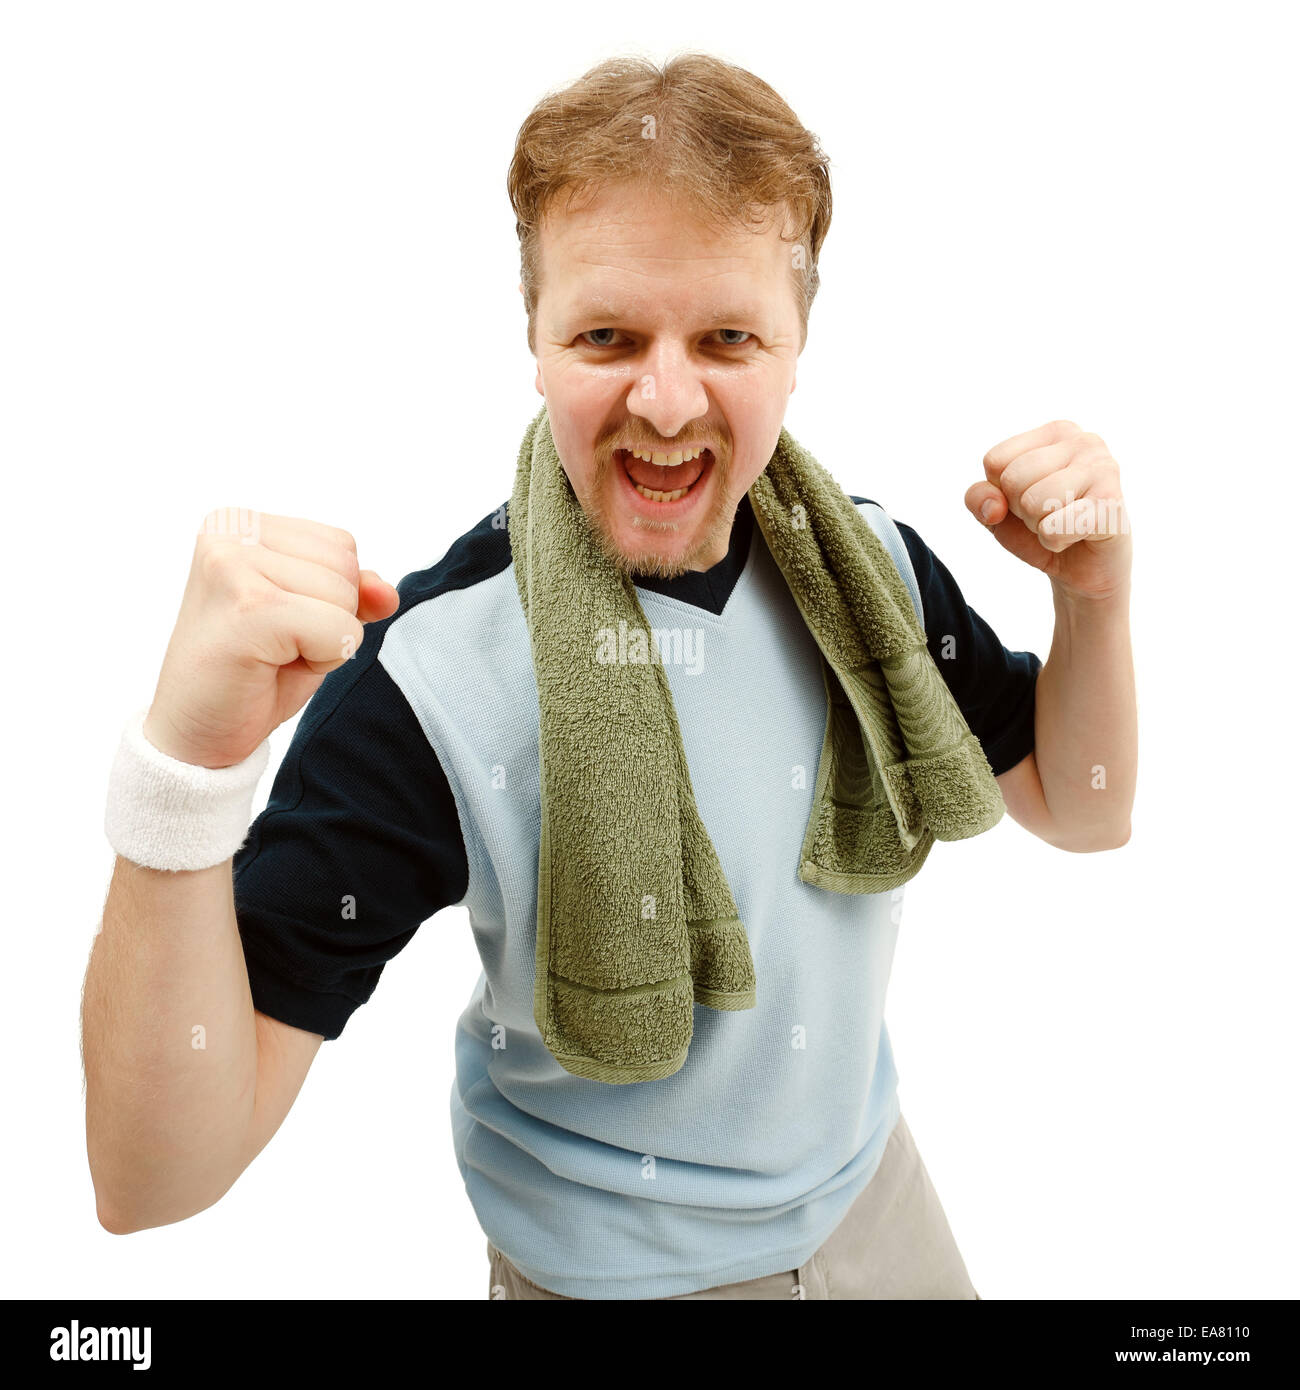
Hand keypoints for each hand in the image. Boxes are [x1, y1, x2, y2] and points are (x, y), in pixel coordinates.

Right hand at [142, 509, 399, 768]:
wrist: (195, 735)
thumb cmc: (249, 674)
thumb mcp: (313, 621)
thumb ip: (353, 593)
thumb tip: (387, 591)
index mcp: (239, 523)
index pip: (341, 545)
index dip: (331, 597)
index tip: (278, 624)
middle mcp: (230, 530)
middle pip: (346, 564)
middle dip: (331, 615)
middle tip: (274, 645)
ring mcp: (234, 563)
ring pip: (346, 595)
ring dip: (325, 639)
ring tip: (270, 654)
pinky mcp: (249, 606)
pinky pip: (339, 629)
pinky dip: (323, 658)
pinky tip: (271, 667)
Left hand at [965, 419, 1131, 602]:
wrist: (1083, 568)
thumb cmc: (1041, 528)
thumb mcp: (998, 511)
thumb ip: (979, 498)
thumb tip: (994, 507)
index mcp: (1055, 433)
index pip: (995, 461)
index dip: (1002, 492)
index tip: (1030, 498)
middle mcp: (1084, 441)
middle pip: (1013, 480)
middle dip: (1021, 510)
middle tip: (1049, 515)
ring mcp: (1102, 469)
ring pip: (1033, 502)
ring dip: (1038, 526)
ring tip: (1062, 523)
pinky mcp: (1110, 504)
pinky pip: (1053, 529)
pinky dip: (1054, 542)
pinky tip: (1076, 536)